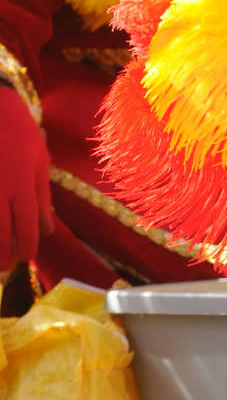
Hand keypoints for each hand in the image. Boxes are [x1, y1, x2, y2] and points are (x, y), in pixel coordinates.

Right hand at [0, 84, 52, 272]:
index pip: (26, 224)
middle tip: (5, 267)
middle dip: (3, 254)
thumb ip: (43, 195)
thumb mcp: (40, 159)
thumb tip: (49, 229)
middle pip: (0, 231)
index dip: (27, 245)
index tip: (27, 258)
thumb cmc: (19, 132)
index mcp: (22, 182)